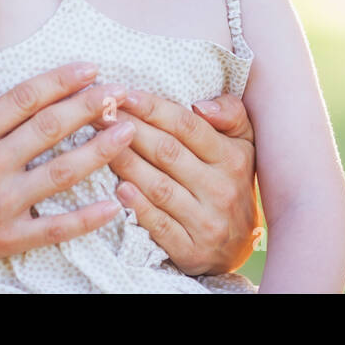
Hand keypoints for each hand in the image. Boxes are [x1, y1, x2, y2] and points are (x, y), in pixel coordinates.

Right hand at [0, 53, 137, 290]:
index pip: (24, 99)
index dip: (61, 80)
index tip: (89, 68)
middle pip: (50, 129)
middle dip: (90, 106)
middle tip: (121, 91)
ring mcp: (1, 205)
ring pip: (61, 172)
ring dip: (99, 150)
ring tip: (128, 131)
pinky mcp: (7, 238)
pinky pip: (55, 228)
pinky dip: (88, 218)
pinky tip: (115, 203)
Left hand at [91, 90, 257, 275]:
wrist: (239, 245)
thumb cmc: (232, 181)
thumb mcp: (244, 143)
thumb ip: (230, 114)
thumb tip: (201, 105)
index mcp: (232, 158)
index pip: (187, 126)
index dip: (153, 108)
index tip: (124, 95)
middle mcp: (221, 188)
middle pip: (167, 152)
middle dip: (130, 129)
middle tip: (101, 113)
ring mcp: (206, 221)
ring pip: (159, 187)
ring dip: (126, 163)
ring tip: (99, 143)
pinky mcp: (191, 250)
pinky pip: (160, 225)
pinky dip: (138, 206)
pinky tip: (119, 188)